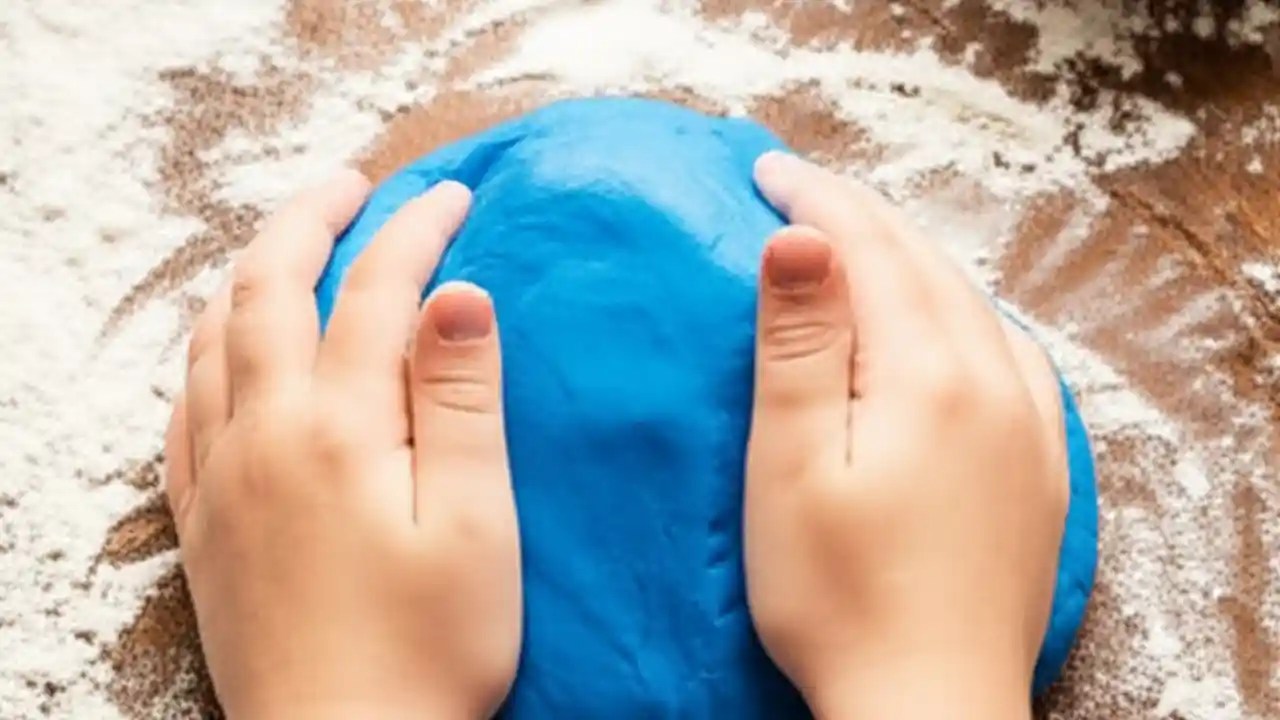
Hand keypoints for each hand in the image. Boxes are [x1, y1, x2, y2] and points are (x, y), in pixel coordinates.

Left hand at [164, 171, 521, 719]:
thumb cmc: (428, 649)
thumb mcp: (474, 523)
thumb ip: (462, 400)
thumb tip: (456, 293)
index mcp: (340, 428)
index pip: (376, 289)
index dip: (416, 228)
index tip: (455, 195)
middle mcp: (264, 435)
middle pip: (268, 288)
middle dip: (310, 218)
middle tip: (354, 184)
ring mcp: (220, 479)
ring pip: (211, 338)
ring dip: (250, 272)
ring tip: (288, 245)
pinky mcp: (201, 524)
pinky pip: (181, 410)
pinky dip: (203, 352)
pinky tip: (223, 353)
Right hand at [743, 153, 1066, 719]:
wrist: (928, 708)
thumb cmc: (839, 599)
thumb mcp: (793, 467)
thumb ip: (800, 346)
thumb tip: (803, 237)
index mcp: (929, 375)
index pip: (870, 251)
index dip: (816, 201)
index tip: (766, 171)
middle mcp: (995, 384)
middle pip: (924, 265)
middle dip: (858, 216)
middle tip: (799, 186)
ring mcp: (1028, 427)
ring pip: (969, 303)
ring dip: (910, 258)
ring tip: (859, 239)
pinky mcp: (1038, 468)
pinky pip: (1009, 354)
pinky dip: (964, 313)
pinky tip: (950, 323)